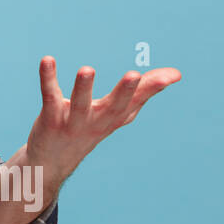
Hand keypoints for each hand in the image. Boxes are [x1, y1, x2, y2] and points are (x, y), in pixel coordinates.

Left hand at [26, 55, 180, 190]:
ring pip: (80, 105)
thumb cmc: (89, 129)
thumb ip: (142, 92)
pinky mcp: (50, 118)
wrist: (52, 163)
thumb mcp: (117, 113)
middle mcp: (97, 121)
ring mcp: (73, 122)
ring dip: (84, 88)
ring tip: (87, 69)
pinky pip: (50, 96)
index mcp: (114, 118)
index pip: (136, 102)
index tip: (172, 75)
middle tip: (134, 75)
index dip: (153, 89)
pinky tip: (47, 60)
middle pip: (113, 107)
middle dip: (125, 92)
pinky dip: (48, 78)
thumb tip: (176, 73)